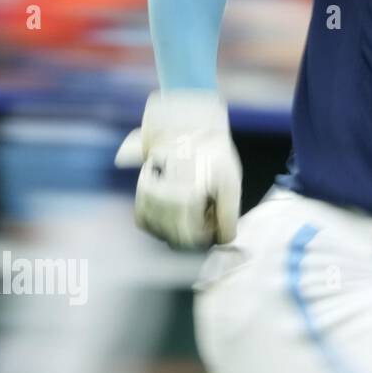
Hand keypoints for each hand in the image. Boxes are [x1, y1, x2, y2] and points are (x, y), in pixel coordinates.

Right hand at [114, 90, 241, 248]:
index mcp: (184, 201)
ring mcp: (146, 198)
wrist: (187, 131)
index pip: (193, 241)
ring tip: (191, 204)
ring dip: (176, 228)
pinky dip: (158, 222)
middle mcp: (161, 202)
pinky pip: (145, 221)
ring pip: (160, 233)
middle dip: (193, 232)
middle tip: (205, 209)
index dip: (207, 235)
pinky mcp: (139, 194)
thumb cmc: (212, 157)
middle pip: (176, 240)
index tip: (214, 219)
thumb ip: (228, 218)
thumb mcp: (231, 186)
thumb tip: (223, 240)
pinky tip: (174, 210)